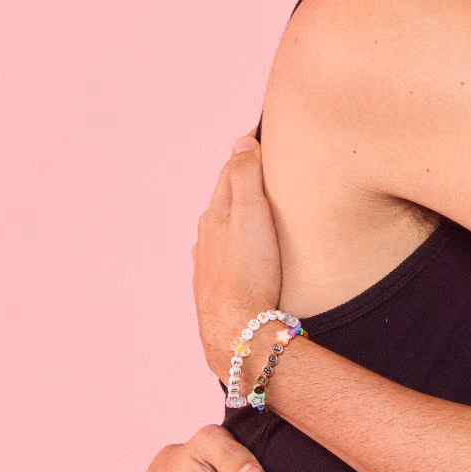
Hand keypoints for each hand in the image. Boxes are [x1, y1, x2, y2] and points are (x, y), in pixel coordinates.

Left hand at [194, 136, 283, 378]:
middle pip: (224, 203)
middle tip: (264, 172)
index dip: (247, 155)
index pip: (230, 174)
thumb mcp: (251, 214)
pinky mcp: (217, 291)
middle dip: (241, 186)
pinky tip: (243, 257)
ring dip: (237, 220)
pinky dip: (236, 249)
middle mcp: (206, 238)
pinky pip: (226, 260)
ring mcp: (208, 266)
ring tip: (256, 214)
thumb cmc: (250, 273)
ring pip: (223, 233)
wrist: (238, 331)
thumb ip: (246, 176)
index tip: (261, 140)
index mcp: (215, 215)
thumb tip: (242, 141)